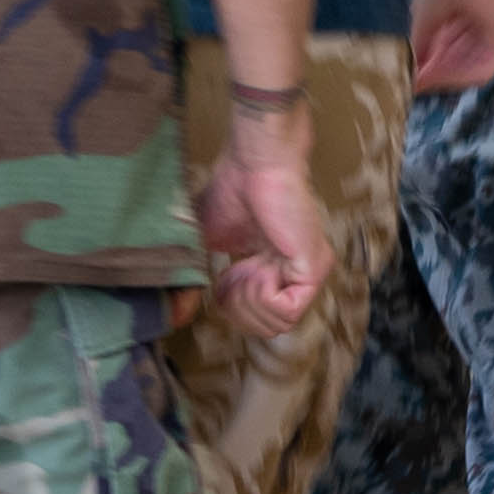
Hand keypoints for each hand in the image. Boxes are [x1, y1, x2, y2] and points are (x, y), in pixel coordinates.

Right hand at [196, 116, 330, 337]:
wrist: (255, 165)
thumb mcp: (208, 243)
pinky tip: (260, 264)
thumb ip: (200, 277)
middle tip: (232, 272)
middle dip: (237, 307)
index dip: (230, 304)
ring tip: (246, 265)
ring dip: (247, 298)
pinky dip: (261, 293)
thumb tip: (180, 312)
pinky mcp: (314, 268)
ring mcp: (309, 272)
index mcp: (274, 269)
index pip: (257, 318)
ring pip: (277, 325)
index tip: (223, 274)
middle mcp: (296, 274)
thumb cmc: (232, 189)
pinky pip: (286, 310)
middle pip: (266, 328)